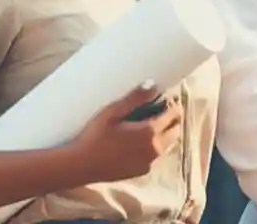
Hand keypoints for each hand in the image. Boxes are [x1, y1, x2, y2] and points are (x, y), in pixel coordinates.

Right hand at [66, 81, 182, 182]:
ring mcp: (150, 162)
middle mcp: (155, 149)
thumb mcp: (112, 112)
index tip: (167, 99)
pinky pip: (156, 156)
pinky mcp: (142, 171)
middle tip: (160, 110)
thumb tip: (154, 84)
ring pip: (168, 144)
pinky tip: (139, 142)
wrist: (80, 166)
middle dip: (173, 120)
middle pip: (176, 131)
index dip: (173, 105)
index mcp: (150, 132)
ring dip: (165, 133)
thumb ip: (135, 98)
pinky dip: (155, 147)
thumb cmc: (94, 136)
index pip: (174, 115)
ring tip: (150, 124)